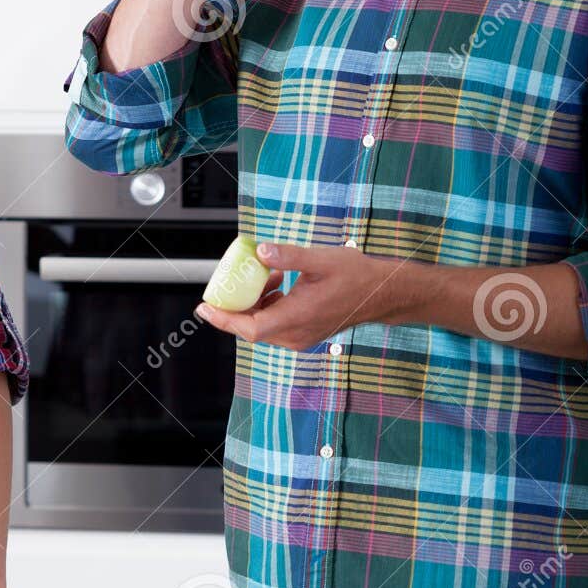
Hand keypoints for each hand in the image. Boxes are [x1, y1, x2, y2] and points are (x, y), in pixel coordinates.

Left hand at [194, 242, 409, 351]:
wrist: (383, 293)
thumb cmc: (356, 276)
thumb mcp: (321, 259)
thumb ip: (289, 256)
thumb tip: (260, 250)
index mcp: (298, 318)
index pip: (250, 328)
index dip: (224, 319)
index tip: (204, 307)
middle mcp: (297, 334)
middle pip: (251, 328)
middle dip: (234, 307)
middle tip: (224, 285)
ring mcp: (301, 337)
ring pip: (263, 326)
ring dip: (254, 303)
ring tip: (263, 276)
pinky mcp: (305, 333)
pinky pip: (276, 324)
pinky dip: (268, 305)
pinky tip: (277, 282)